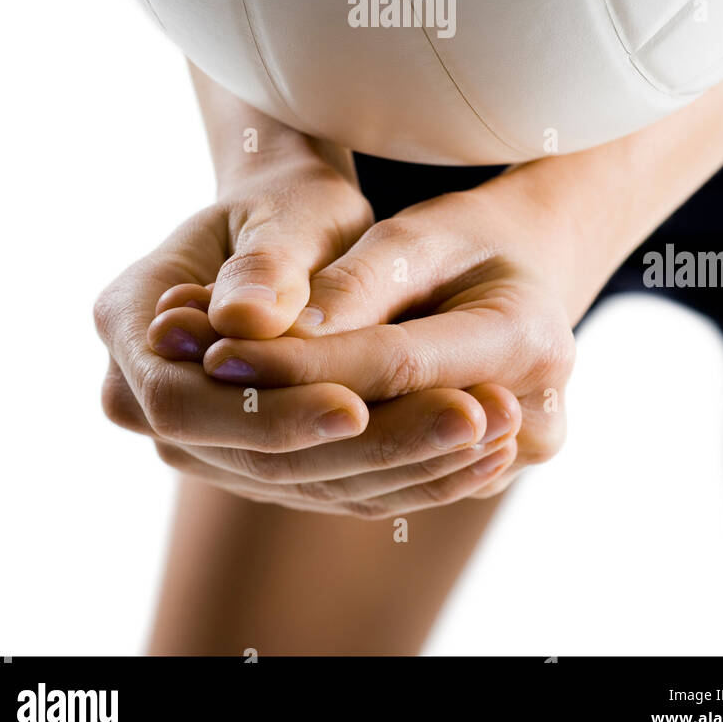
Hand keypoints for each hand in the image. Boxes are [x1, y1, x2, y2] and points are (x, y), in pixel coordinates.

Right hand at [96, 143, 521, 515]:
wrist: (296, 225)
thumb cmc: (291, 203)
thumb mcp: (288, 213)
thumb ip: (268, 266)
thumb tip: (245, 323)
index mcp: (127, 318)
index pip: (181, 398)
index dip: (268, 411)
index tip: (354, 405)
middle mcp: (141, 392)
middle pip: (239, 452)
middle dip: (354, 447)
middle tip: (458, 424)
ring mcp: (194, 436)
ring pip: (290, 478)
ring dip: (394, 468)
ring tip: (487, 436)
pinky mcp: (250, 461)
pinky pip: (323, 483)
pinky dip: (402, 474)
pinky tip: (478, 455)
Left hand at [201, 168, 578, 500]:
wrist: (524, 280)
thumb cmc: (471, 237)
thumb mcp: (421, 233)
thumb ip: (353, 284)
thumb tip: (256, 322)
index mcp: (527, 338)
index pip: (391, 363)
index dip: (299, 361)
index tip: (216, 346)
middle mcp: (531, 421)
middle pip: (375, 432)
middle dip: (270, 407)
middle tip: (191, 370)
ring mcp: (504, 464)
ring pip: (366, 479)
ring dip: (270, 440)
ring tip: (198, 394)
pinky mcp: (466, 483)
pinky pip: (372, 489)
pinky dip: (301, 456)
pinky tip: (237, 427)